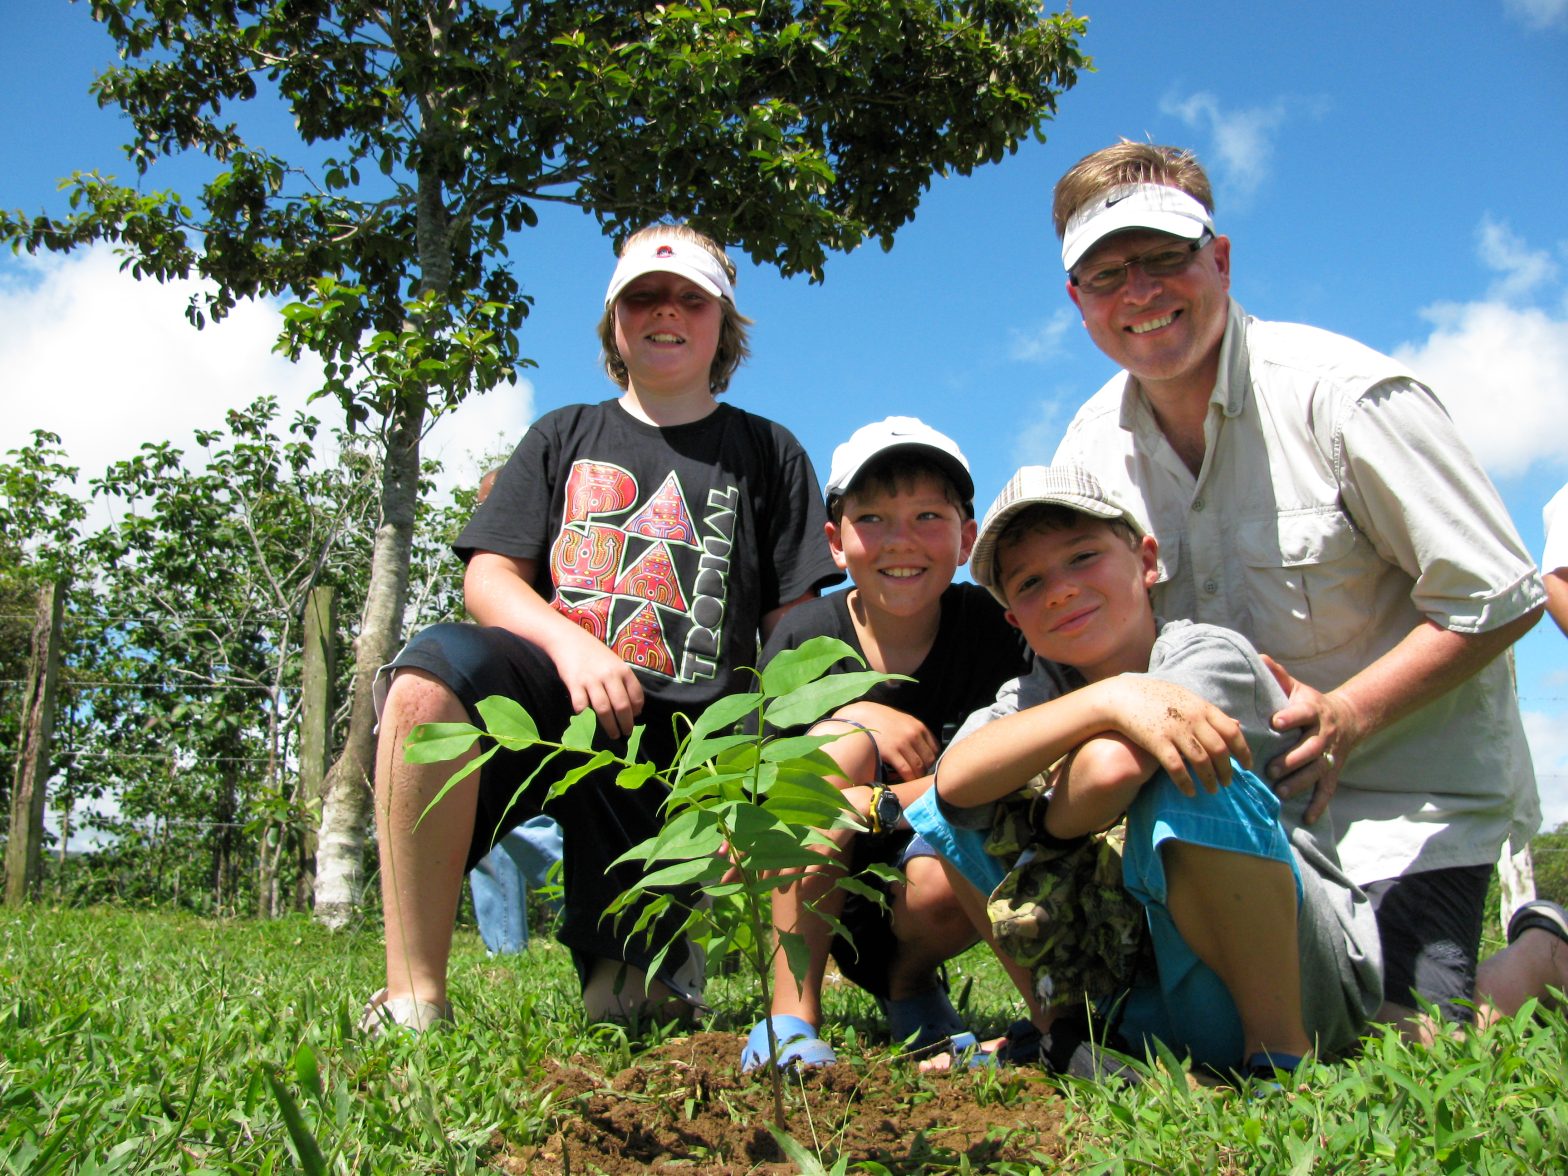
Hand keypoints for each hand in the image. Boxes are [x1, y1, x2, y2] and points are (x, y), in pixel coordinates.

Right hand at [553, 624, 644, 739]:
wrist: (569, 639)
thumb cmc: (594, 652)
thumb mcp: (614, 662)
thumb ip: (622, 680)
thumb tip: (631, 707)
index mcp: (623, 670)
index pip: (636, 695)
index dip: (637, 710)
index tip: (635, 718)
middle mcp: (610, 675)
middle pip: (622, 706)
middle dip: (626, 724)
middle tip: (626, 734)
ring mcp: (592, 680)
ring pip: (604, 710)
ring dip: (610, 726)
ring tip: (613, 735)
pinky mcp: (575, 684)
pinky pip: (581, 706)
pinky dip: (585, 716)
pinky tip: (588, 720)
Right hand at [831, 701, 938, 781]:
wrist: (862, 716)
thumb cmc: (882, 720)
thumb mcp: (903, 720)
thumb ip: (914, 731)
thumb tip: (923, 748)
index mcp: (918, 726)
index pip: (935, 749)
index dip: (932, 761)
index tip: (927, 768)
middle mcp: (913, 734)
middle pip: (928, 759)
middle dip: (926, 770)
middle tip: (920, 777)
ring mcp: (902, 742)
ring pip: (919, 766)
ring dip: (917, 777)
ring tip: (913, 782)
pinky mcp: (891, 751)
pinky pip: (906, 770)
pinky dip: (908, 778)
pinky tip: (905, 781)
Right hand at [1093, 676, 1249, 796]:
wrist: (1122, 696)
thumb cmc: (1156, 697)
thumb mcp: (1187, 699)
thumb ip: (1210, 713)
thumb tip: (1237, 725)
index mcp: (1202, 707)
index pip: (1232, 732)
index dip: (1243, 752)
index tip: (1248, 767)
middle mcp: (1192, 718)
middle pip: (1219, 750)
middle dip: (1227, 770)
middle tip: (1228, 783)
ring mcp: (1175, 730)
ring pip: (1201, 761)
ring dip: (1210, 779)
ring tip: (1213, 790)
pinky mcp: (1157, 742)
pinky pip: (1177, 768)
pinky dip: (1186, 783)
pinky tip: (1190, 792)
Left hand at [1261, 654, 1362, 824]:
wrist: (1348, 718)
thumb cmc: (1311, 704)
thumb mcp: (1298, 688)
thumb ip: (1278, 676)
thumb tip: (1258, 655)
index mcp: (1313, 712)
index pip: (1304, 712)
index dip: (1291, 716)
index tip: (1275, 721)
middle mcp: (1324, 735)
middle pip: (1311, 748)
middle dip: (1292, 759)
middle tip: (1271, 769)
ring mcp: (1330, 756)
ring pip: (1317, 771)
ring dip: (1300, 782)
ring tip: (1281, 792)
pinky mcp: (1333, 772)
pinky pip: (1327, 790)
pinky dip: (1319, 805)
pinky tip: (1307, 817)